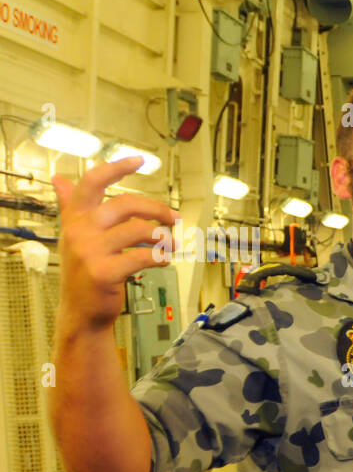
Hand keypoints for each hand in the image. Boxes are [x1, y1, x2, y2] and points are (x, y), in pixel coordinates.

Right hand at [53, 157, 177, 329]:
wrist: (81, 311)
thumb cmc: (83, 272)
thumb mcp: (73, 236)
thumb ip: (70, 207)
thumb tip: (59, 179)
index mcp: (75, 218)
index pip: (92, 182)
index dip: (117, 168)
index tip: (139, 160)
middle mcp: (80, 231)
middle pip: (125, 204)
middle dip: (156, 208)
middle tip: (174, 218)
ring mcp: (91, 252)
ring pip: (139, 230)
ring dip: (163, 236)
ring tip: (170, 244)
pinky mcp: (104, 272)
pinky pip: (143, 256)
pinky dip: (161, 256)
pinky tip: (165, 260)